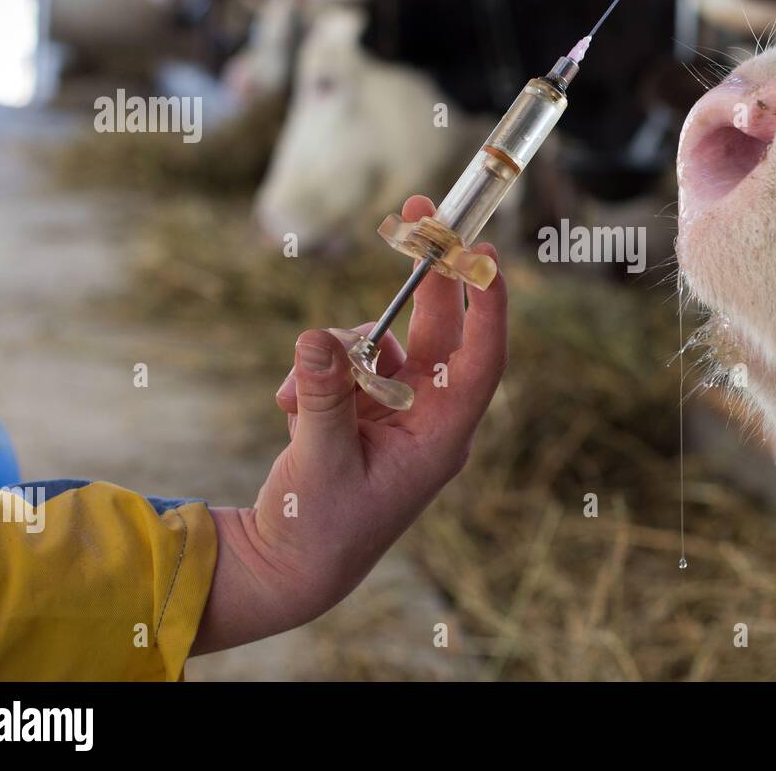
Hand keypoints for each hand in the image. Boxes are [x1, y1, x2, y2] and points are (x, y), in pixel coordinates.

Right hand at [193, 196, 506, 652]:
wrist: (288, 565)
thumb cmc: (318, 531)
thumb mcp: (318, 462)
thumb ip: (320, 399)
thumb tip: (317, 339)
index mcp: (441, 437)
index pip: (481, 361)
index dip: (489, 307)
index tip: (485, 252)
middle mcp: (429, 416)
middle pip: (441, 328)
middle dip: (428, 274)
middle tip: (417, 211)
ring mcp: (397, 409)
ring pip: (378, 341)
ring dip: (338, 352)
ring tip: (293, 401)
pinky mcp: (365, 406)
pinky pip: (345, 362)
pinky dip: (313, 374)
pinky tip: (286, 411)